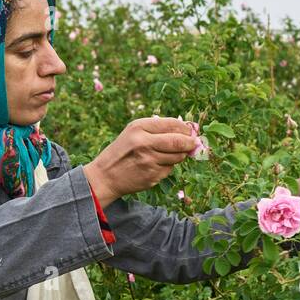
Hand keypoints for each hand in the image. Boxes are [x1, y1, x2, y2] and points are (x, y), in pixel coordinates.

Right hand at [83, 117, 197, 206]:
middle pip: (179, 141)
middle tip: (194, 143)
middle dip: (190, 142)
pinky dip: (167, 167)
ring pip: (178, 157)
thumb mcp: (134, 132)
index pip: (172, 124)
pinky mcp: (152, 175)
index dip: (185, 128)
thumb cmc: (123, 151)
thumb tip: (186, 130)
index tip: (190, 131)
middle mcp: (144, 142)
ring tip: (168, 154)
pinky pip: (170, 169)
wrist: (106, 176)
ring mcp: (149, 160)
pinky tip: (155, 166)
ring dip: (179, 155)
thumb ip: (157, 129)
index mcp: (139, 127)